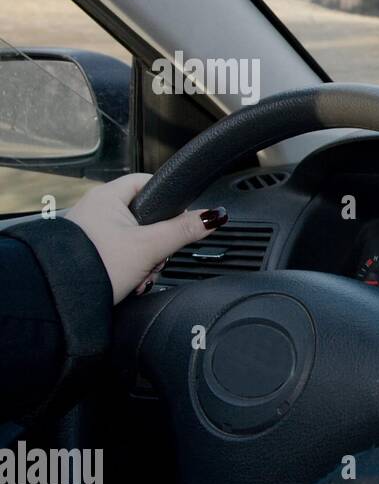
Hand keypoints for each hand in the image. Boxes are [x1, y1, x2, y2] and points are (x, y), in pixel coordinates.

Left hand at [65, 173, 227, 303]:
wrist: (60, 300)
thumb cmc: (94, 266)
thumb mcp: (150, 246)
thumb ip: (184, 230)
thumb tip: (214, 216)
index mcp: (107, 196)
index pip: (149, 183)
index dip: (170, 200)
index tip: (181, 218)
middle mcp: (96, 209)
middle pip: (146, 217)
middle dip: (159, 242)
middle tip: (157, 257)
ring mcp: (91, 232)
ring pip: (136, 238)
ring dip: (147, 259)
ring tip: (142, 274)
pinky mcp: (89, 252)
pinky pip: (122, 253)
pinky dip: (131, 267)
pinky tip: (131, 280)